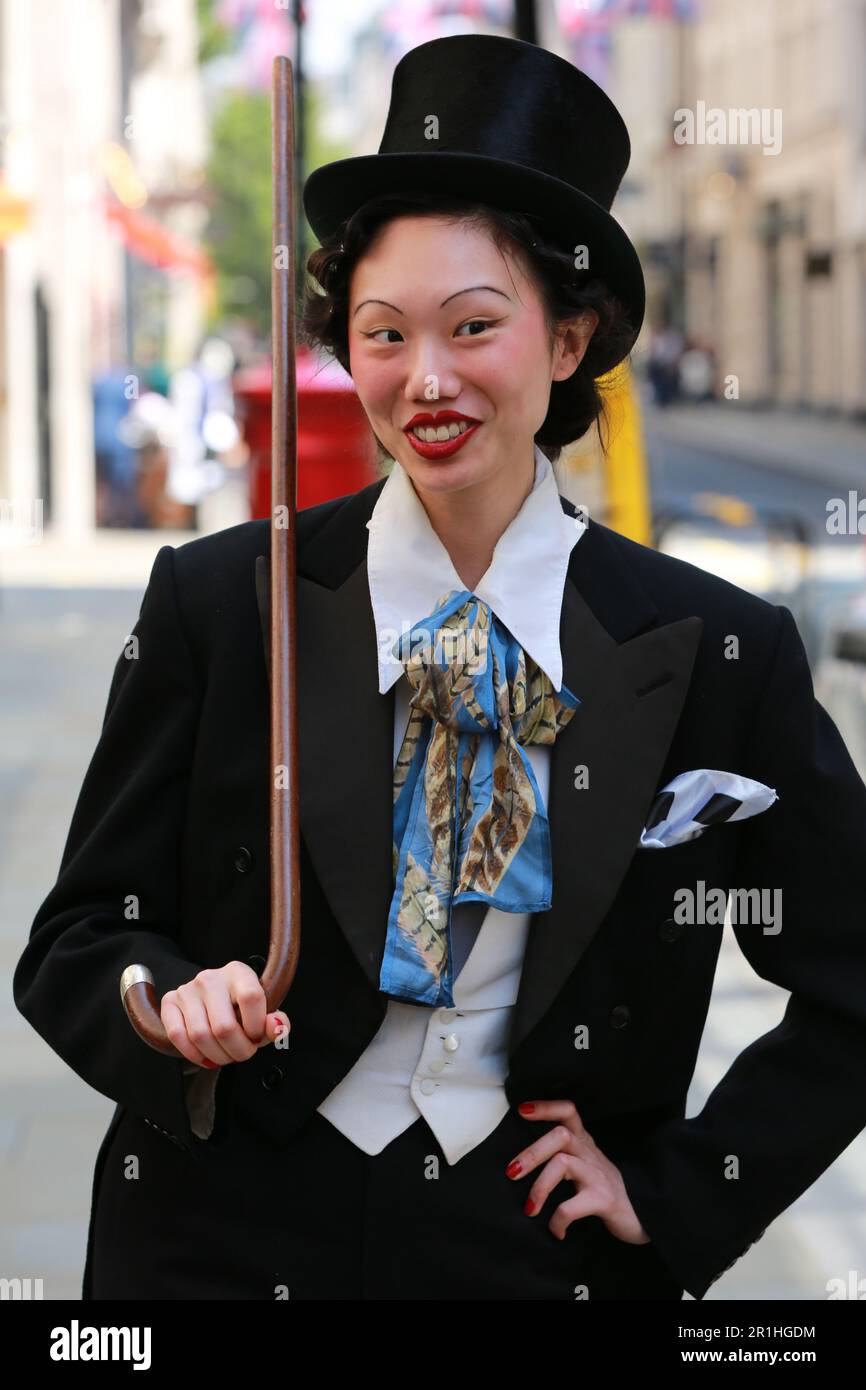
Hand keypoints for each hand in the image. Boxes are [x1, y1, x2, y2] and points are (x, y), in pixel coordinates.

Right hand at [160, 960, 289, 1068]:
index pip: (251, 998)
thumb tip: (275, 1026)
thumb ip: (277, 1023)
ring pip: (200, 1036)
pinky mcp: (170, 1001)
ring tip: (226, 1055)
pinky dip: (194, 1054)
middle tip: (243, 1053)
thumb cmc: (242, 1009)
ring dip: (217, 1056)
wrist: (211, 1000)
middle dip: (238, 1051)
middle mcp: (211, 978)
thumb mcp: (264, 1013)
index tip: (256, 1036)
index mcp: (239, 972)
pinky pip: (178, 1036)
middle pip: (224, 1027)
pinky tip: (206, 1055)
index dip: (256, 1026)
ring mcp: (187, 989)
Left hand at [506, 1099, 649, 1244]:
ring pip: (562, 1163)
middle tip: (511, 1173)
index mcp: (585, 1143)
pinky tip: (556, 1231)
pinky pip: (572, 1206)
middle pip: (559, 1136)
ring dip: (539, 1186)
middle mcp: (591, 1154)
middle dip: (531, 1153)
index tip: (522, 1110)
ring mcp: (599, 1176)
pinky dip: (557, 1220)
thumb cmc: (604, 1190)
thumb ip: (563, 1155)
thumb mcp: (586, 1166)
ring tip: (529, 1208)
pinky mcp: (604, 1200)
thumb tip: (520, 1163)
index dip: (546, 1107)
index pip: (569, 1112)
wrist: (642, 1218)